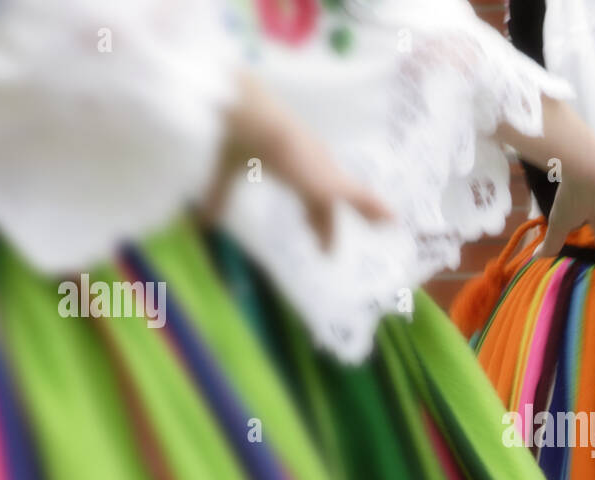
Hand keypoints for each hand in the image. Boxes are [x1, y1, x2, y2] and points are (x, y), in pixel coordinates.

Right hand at [202, 74, 391, 248]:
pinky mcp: (326, 181)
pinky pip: (357, 198)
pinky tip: (390, 219)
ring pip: (347, 195)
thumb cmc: (235, 136)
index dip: (308, 214)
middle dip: (324, 222)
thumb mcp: (226, 172)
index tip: (309, 228)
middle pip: (325, 198)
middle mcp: (311, 163)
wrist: (247, 117)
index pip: (305, 192)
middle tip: (327, 248)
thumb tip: (205, 222)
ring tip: (385, 224)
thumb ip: (219, 197)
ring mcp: (322, 171)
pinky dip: (372, 208)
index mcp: (290, 160)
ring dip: (364, 210)